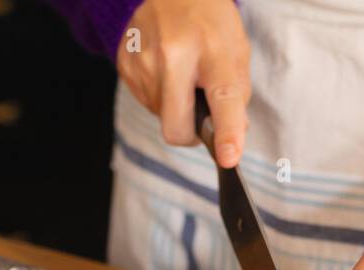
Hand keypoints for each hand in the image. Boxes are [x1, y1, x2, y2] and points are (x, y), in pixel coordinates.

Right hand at [116, 0, 250, 167]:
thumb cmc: (207, 18)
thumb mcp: (235, 47)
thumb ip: (238, 92)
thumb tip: (233, 132)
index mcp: (210, 47)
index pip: (222, 97)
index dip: (226, 132)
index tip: (228, 157)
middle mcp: (172, 55)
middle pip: (176, 127)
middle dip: (191, 133)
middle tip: (202, 114)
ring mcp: (143, 62)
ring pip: (161, 118)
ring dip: (176, 108)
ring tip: (182, 75)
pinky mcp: (125, 66)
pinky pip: (147, 104)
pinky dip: (160, 97)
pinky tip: (165, 71)